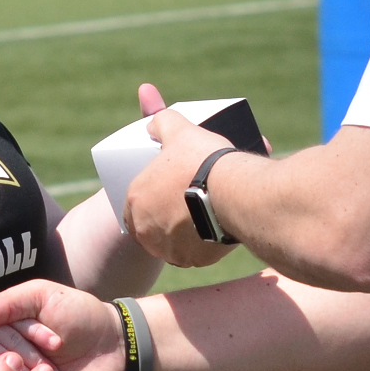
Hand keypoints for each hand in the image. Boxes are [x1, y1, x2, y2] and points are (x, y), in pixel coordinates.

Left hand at [123, 83, 241, 267]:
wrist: (235, 193)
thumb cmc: (203, 161)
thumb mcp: (180, 131)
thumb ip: (162, 119)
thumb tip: (151, 109)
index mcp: (135, 201)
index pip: (134, 204)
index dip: (151, 196)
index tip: (169, 190)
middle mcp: (146, 231)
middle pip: (153, 225)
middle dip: (166, 216)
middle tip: (188, 200)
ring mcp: (170, 250)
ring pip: (173, 242)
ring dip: (182, 233)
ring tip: (201, 214)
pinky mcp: (194, 261)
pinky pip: (195, 253)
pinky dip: (202, 244)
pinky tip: (212, 230)